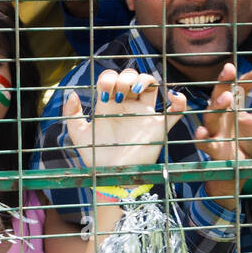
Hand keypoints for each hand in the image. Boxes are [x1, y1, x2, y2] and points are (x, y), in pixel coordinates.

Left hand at [64, 69, 187, 170]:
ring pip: (153, 85)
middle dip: (125, 77)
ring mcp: (144, 116)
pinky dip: (180, 101)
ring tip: (135, 90)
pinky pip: (176, 112)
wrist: (112, 176)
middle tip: (118, 93)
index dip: (108, 79)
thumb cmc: (95, 157)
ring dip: (145, 79)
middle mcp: (128, 106)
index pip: (112, 79)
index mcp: (110, 105)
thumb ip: (70, 113)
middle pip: (132, 77)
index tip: (104, 95)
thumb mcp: (78, 134)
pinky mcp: (158, 128)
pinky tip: (173, 95)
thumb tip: (71, 93)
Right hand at [194, 61, 251, 206]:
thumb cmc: (245, 140)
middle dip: (223, 81)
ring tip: (226, 98)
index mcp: (234, 104)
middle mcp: (222, 113)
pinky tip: (202, 132)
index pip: (243, 84)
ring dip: (217, 106)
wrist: (236, 167)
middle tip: (230, 69)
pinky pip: (203, 141)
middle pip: (220, 93)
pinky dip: (201, 137)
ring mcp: (215, 129)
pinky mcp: (212, 147)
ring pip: (211, 115)